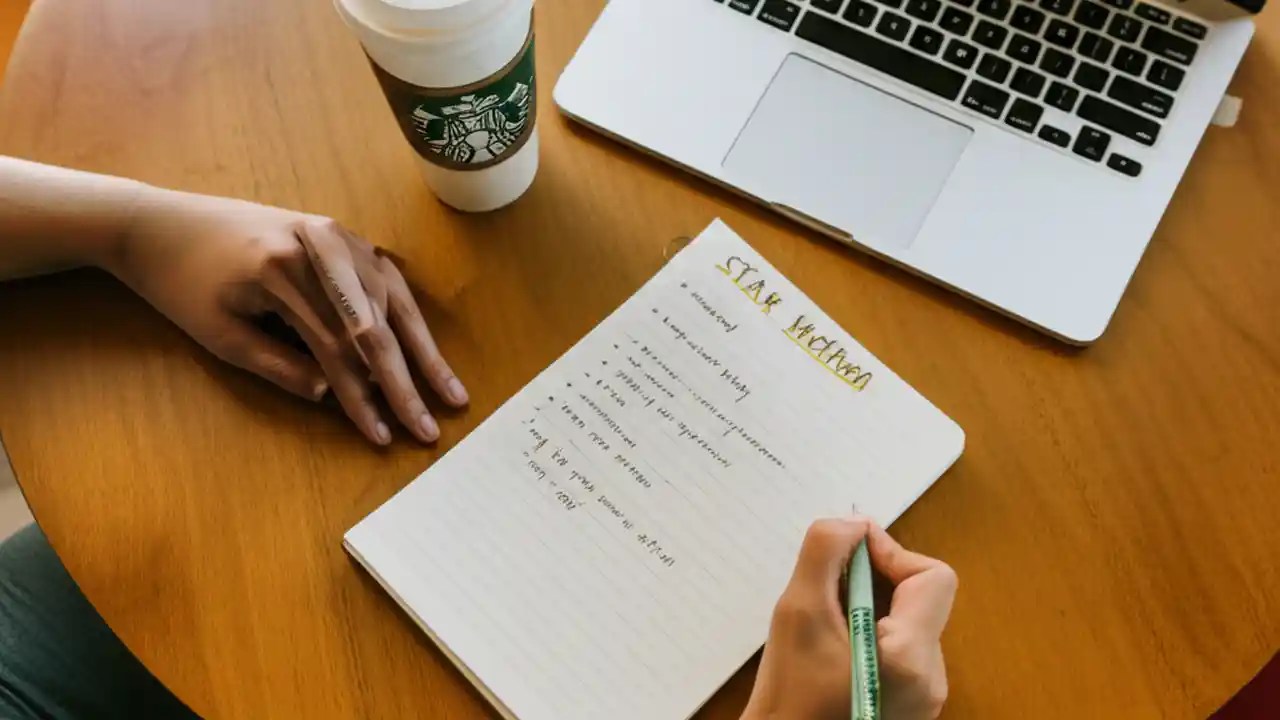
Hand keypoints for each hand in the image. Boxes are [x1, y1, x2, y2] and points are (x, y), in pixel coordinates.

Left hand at [106, 187, 467, 444]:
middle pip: (375, 328)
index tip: (381, 437)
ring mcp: (339, 237)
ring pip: (393, 304)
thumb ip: (281, 366)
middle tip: (428, 428)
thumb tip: (336, 395)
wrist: (164, 223)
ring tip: (452, 395)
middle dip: (405, 385)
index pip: (336, 348)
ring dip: (424, 355)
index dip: (362, 399)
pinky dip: (411, 322)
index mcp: (283, 270)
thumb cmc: (182, 284)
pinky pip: (389, 283)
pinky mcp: (344, 237)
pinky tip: (430, 353)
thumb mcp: (222, 336)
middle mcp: (321, 246)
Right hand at [742, 517, 956, 719]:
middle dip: (873, 578)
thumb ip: (824, 554)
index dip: (891, 551)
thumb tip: (852, 523)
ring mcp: (924, 694)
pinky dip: (870, 630)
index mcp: (912, 657)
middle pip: (918, 597)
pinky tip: (834, 644)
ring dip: (869, 604)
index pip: (932, 576)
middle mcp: (931, 677)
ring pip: (906, 619)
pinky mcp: (910, 702)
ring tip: (825, 619)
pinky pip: (900, 645)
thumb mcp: (796, 613)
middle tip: (825, 585)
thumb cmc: (788, 696)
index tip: (849, 549)